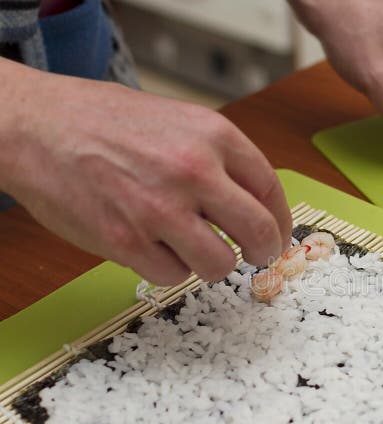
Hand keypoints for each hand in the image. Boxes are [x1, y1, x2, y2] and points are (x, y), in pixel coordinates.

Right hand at [0, 60, 291, 284]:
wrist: (34, 125)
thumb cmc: (103, 121)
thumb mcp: (177, 120)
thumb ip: (219, 158)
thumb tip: (257, 203)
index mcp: (213, 135)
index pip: (271, 189)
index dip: (281, 222)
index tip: (277, 236)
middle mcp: (193, 170)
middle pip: (259, 233)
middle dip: (263, 253)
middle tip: (255, 258)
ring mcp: (160, 208)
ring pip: (219, 264)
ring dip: (211, 264)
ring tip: (190, 247)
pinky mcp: (126, 242)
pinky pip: (172, 276)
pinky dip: (168, 268)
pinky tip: (151, 245)